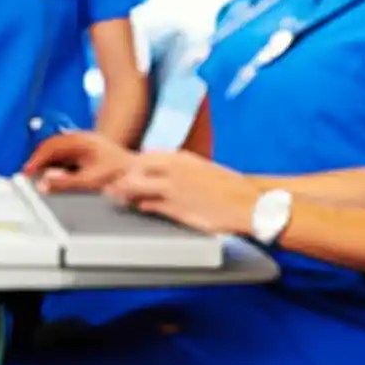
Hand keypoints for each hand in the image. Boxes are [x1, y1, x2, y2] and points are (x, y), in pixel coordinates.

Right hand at [23, 132, 132, 192]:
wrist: (137, 169)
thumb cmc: (119, 172)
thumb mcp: (90, 181)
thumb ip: (65, 183)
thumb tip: (43, 184)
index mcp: (81, 141)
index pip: (50, 146)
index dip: (36, 159)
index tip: (26, 172)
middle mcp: (81, 139)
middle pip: (51, 146)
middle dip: (38, 159)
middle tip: (28, 175)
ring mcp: (83, 143)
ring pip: (57, 149)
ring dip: (46, 161)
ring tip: (38, 175)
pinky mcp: (86, 151)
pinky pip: (64, 154)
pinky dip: (55, 163)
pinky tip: (53, 174)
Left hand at [104, 151, 259, 234]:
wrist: (248, 203)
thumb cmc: (228, 188)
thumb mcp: (203, 169)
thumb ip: (182, 168)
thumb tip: (165, 171)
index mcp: (182, 158)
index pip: (145, 156)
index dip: (134, 165)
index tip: (128, 172)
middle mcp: (174, 170)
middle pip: (134, 169)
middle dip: (123, 177)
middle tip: (116, 185)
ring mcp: (174, 189)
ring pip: (135, 186)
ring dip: (124, 192)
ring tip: (120, 197)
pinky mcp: (177, 208)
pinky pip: (148, 205)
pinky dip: (140, 205)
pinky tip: (140, 206)